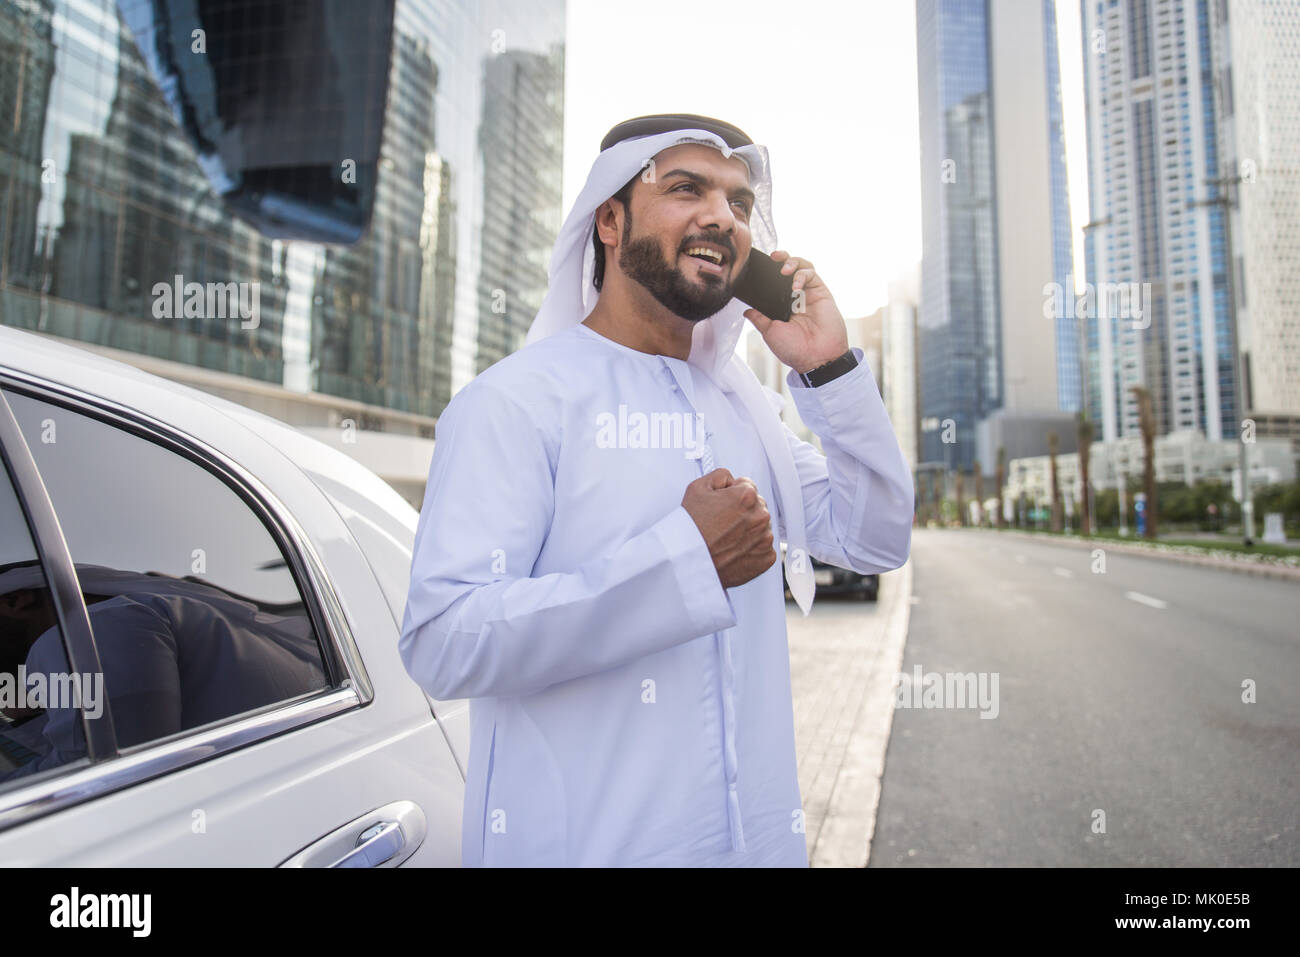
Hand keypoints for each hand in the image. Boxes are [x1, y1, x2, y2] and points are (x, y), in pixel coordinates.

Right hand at [680, 468, 777, 588]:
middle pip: (757, 506)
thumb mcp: (697, 488)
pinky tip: (734, 550)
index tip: (722, 506)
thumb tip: (731, 479)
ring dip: (748, 530)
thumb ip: (720, 475)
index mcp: (747, 496)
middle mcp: (760, 516)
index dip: (732, 494)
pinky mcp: (766, 558)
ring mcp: (765, 538)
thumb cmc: (691, 528)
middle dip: (743, 511)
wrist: (688, 562)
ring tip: (726, 539)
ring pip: (761, 527)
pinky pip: (764, 547)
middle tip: (722, 524)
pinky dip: (752, 549)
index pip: (748, 486)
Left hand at [742, 250, 849, 373]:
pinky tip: (796, 286)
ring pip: (802, 266)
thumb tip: (746, 310)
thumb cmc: (794, 349)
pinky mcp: (822, 293)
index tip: (758, 266)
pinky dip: (802, 274)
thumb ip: (759, 318)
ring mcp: (809, 294)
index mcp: (782, 306)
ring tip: (784, 270)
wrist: (816, 358)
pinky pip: (812, 274)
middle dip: (781, 258)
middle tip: (773, 257)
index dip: (768, 272)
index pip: (774, 282)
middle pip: (789, 269)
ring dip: (792, 262)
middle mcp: (796, 297)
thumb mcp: (770, 332)